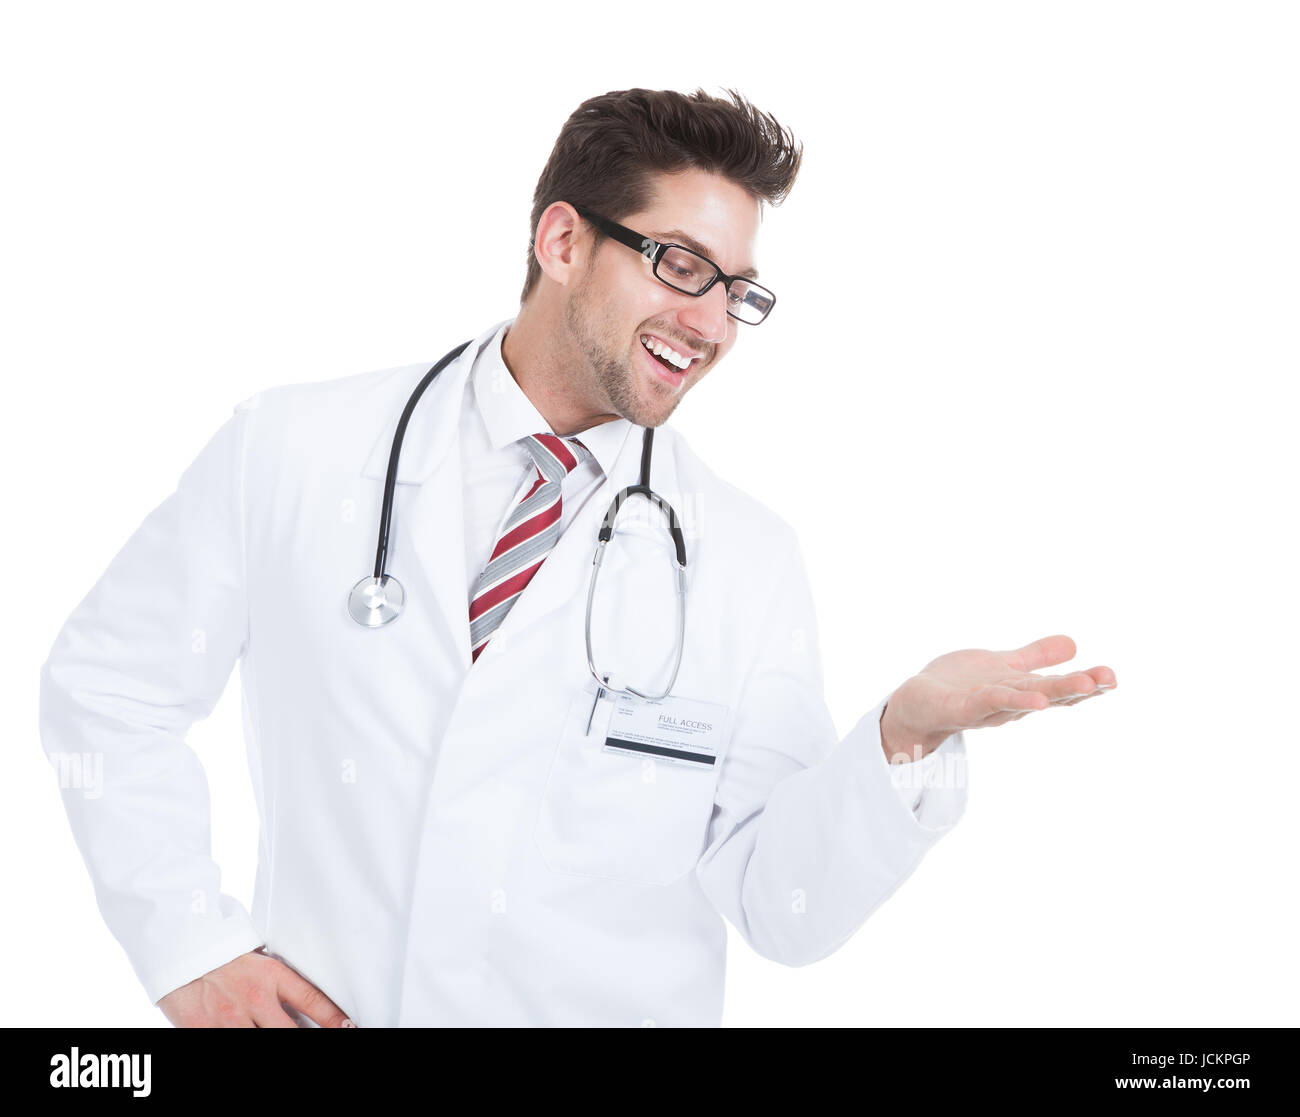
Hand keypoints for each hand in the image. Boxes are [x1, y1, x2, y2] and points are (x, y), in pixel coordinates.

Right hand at [157, 949, 354, 1027]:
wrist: (178, 950)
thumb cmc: (220, 957)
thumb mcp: (258, 961)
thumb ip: (279, 984)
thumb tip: (304, 1013)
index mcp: (271, 974)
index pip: (313, 1000)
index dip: (335, 1019)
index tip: (349, 1028)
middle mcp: (254, 997)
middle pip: (291, 1032)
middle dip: (305, 1038)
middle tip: (313, 1037)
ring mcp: (230, 1018)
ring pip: (265, 1042)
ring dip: (275, 1040)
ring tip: (278, 1034)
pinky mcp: (204, 1030)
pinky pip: (231, 1044)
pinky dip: (244, 1043)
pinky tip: (249, 1036)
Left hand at [880, 634, 1115, 761]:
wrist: (914, 705)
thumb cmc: (959, 686)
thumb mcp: (1003, 666)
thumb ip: (1036, 657)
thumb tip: (1074, 643)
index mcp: (1022, 690)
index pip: (1059, 686)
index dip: (1086, 683)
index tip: (1114, 676)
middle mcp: (1009, 703)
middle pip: (1048, 693)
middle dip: (1079, 687)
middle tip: (1109, 678)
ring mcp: (985, 708)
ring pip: (1023, 698)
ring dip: (1052, 694)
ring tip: (1082, 686)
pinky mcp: (959, 709)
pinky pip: (987, 704)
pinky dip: (1010, 701)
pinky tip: (1034, 700)